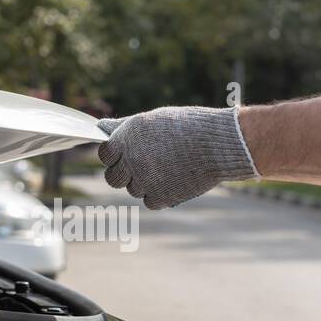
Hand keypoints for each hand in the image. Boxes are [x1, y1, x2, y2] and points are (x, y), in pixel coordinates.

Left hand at [96, 105, 258, 209]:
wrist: (218, 144)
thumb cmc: (188, 126)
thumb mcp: (153, 119)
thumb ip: (125, 127)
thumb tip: (101, 127)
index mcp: (127, 138)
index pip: (104, 154)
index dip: (113, 156)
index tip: (124, 155)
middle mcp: (131, 160)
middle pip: (113, 178)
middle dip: (124, 174)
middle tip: (143, 166)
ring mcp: (144, 181)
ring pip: (134, 189)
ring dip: (145, 182)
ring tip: (168, 168)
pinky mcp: (160, 197)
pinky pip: (150, 201)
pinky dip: (160, 194)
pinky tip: (174, 180)